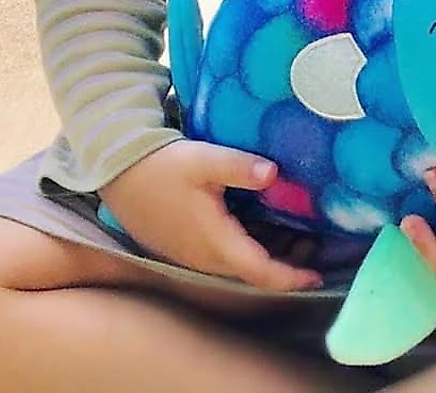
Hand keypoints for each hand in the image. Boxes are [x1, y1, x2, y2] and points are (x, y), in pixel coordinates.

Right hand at [100, 138, 322, 291]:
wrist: (118, 172)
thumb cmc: (162, 166)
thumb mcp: (204, 159)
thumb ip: (240, 167)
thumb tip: (275, 173)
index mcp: (214, 241)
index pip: (260, 270)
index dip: (291, 276)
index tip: (318, 276)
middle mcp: (204, 256)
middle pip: (253, 271)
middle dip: (286, 264)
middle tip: (316, 246)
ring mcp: (192, 253)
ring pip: (238, 263)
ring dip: (268, 255)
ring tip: (298, 236)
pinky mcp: (184, 244)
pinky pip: (225, 254)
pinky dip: (250, 247)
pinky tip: (262, 227)